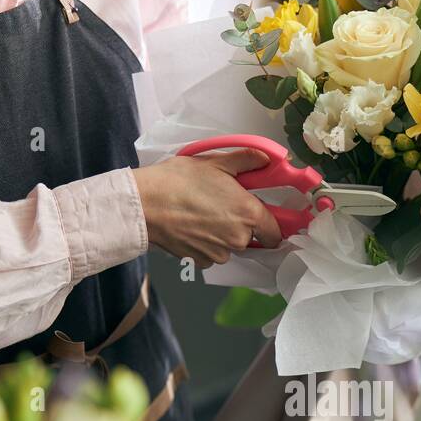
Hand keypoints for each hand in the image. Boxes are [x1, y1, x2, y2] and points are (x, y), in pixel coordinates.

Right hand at [134, 149, 282, 267]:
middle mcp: (238, 239)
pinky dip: (205, 244)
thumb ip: (247, 160)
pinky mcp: (201, 262)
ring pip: (229, 246)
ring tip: (201, 214)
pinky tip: (191, 226)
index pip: (275, 232)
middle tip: (221, 205)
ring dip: (221, 235)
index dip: (270, 224)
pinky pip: (211, 254)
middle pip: (250, 238)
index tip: (262, 216)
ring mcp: (219, 253)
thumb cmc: (179, 181)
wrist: (145, 205)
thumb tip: (267, 159)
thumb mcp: (216, 162)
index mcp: (249, 214)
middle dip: (240, 225)